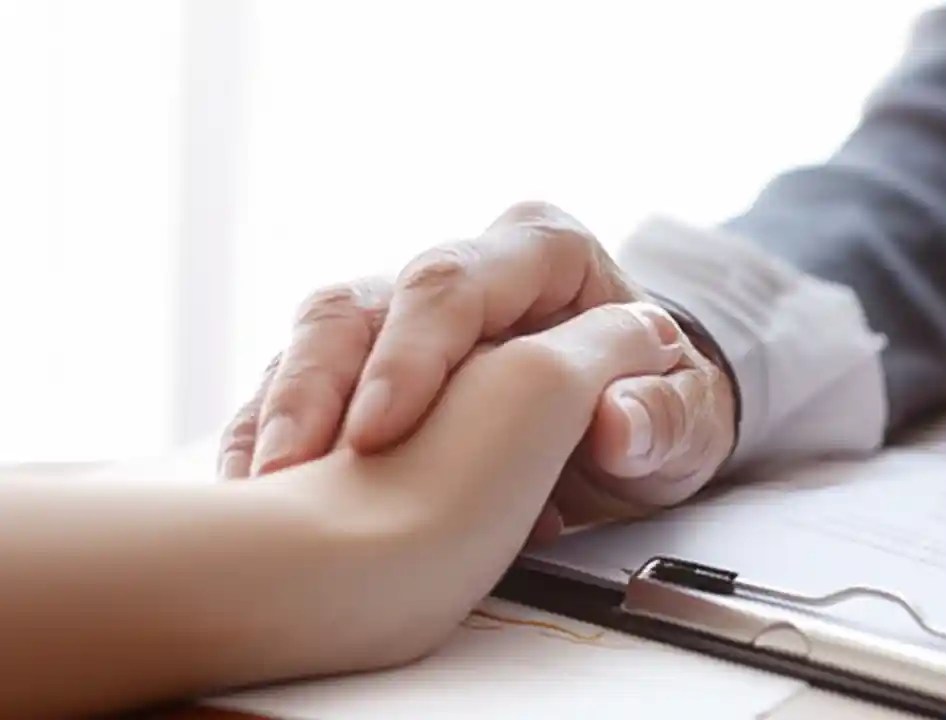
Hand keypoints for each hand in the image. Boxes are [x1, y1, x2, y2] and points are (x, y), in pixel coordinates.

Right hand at [220, 202, 736, 534]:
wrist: (633, 422)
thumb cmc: (657, 406)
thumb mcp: (688, 421)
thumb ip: (664, 419)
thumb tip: (619, 426)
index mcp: (540, 252)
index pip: (456, 281)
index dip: (413, 350)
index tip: (382, 431)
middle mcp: (463, 272)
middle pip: (363, 304)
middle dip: (319, 385)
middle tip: (293, 467)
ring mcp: (406, 320)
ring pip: (315, 342)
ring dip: (279, 414)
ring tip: (257, 489)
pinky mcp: (369, 369)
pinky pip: (298, 391)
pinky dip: (271, 438)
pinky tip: (254, 495)